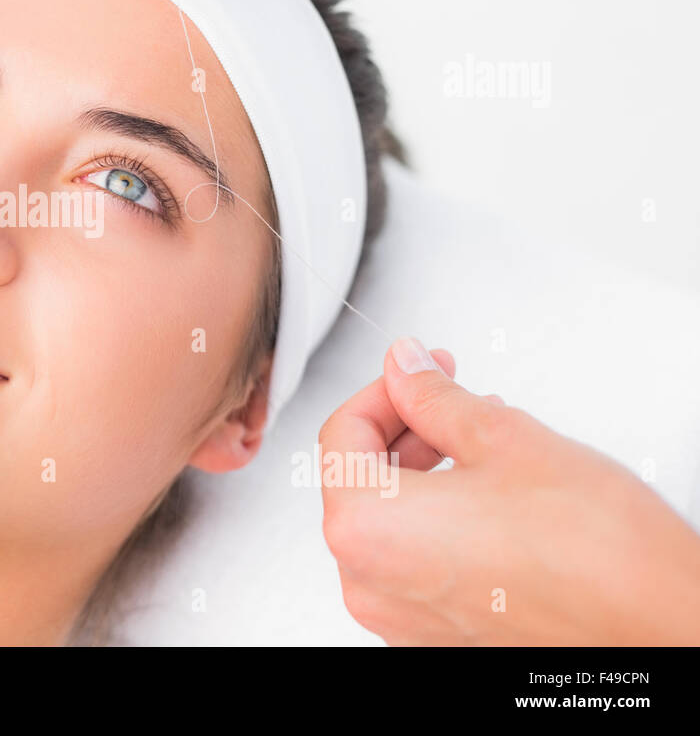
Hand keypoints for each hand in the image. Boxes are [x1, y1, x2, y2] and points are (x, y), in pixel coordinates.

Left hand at [317, 336, 699, 644]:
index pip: (341, 435)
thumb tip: (405, 366)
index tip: (416, 373)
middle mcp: (370, 582)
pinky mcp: (437, 636)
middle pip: (359, 479)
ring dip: (424, 472)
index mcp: (366, 529)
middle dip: (405, 429)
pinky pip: (415, 562)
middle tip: (449, 397)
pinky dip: (439, 521)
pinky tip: (488, 498)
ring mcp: (401, 618)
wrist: (660, 629)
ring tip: (482, 445)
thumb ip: (434, 395)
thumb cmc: (596, 554)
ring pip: (389, 521)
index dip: (383, 390)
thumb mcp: (503, 436)